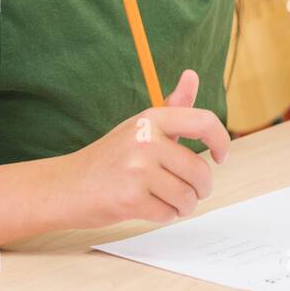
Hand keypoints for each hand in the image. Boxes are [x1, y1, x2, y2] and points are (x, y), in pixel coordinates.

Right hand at [60, 69, 230, 227]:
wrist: (67, 186)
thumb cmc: (110, 157)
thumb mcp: (140, 126)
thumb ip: (173, 106)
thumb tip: (192, 74)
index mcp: (152, 118)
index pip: (203, 121)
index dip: (221, 140)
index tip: (220, 157)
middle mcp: (146, 139)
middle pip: (199, 170)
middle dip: (201, 188)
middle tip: (192, 192)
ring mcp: (137, 169)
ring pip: (187, 196)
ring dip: (183, 205)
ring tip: (168, 200)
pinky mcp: (130, 198)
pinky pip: (168, 214)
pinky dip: (165, 216)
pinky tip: (149, 207)